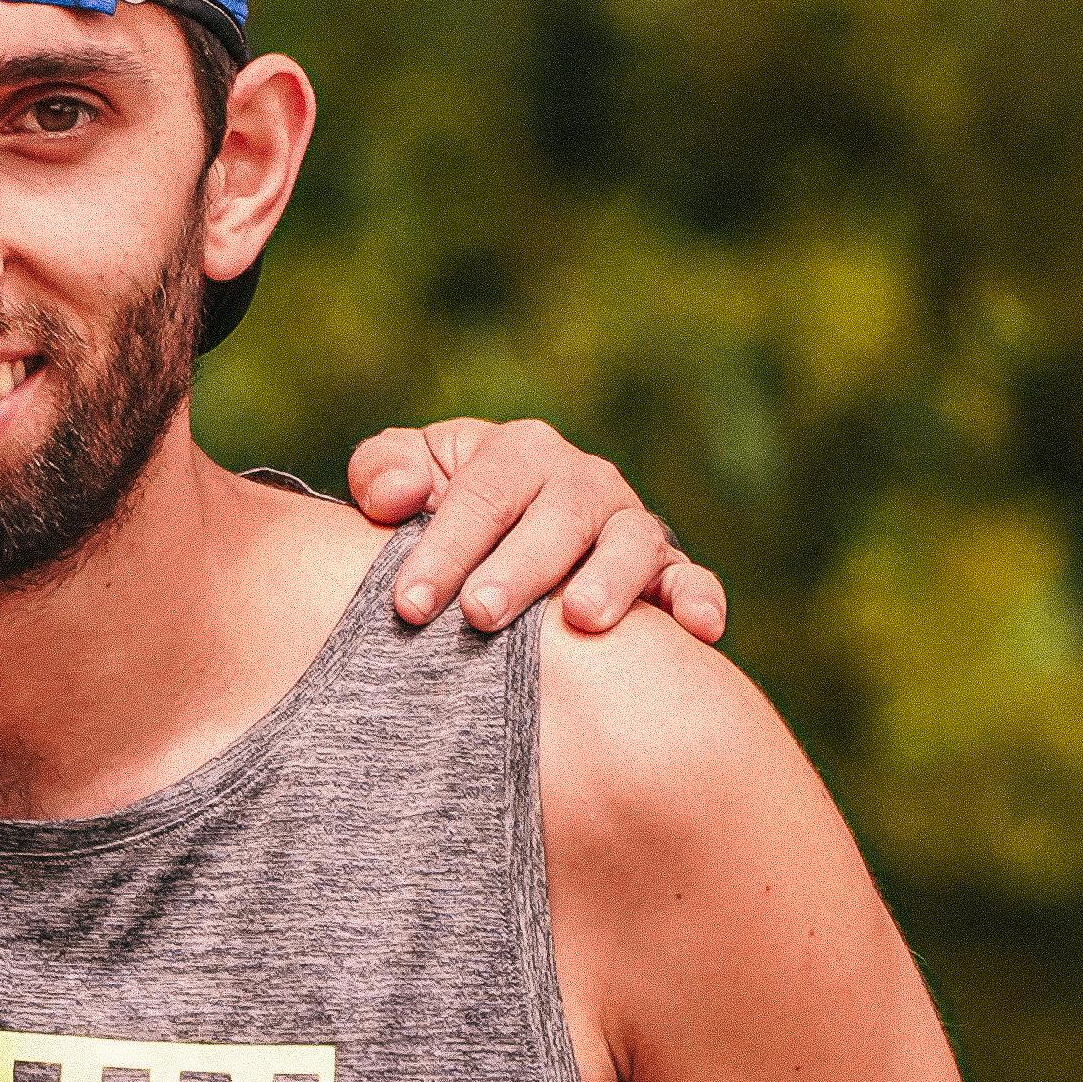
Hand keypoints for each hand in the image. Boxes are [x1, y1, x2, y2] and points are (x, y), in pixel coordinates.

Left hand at [348, 418, 729, 641]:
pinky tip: (698, 630)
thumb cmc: (438, 506)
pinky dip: (699, 599)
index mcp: (519, 452)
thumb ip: (384, 469)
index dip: (444, 547)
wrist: (494, 536)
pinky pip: (690, 579)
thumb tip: (390, 497)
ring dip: (610, 579)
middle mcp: (583, 481)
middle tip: (481, 616)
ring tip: (581, 619)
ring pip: (631, 543)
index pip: (482, 495)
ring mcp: (627, 524)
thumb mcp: (406, 474)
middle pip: (557, 519)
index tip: (409, 604)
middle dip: (518, 568)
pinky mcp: (663, 570)